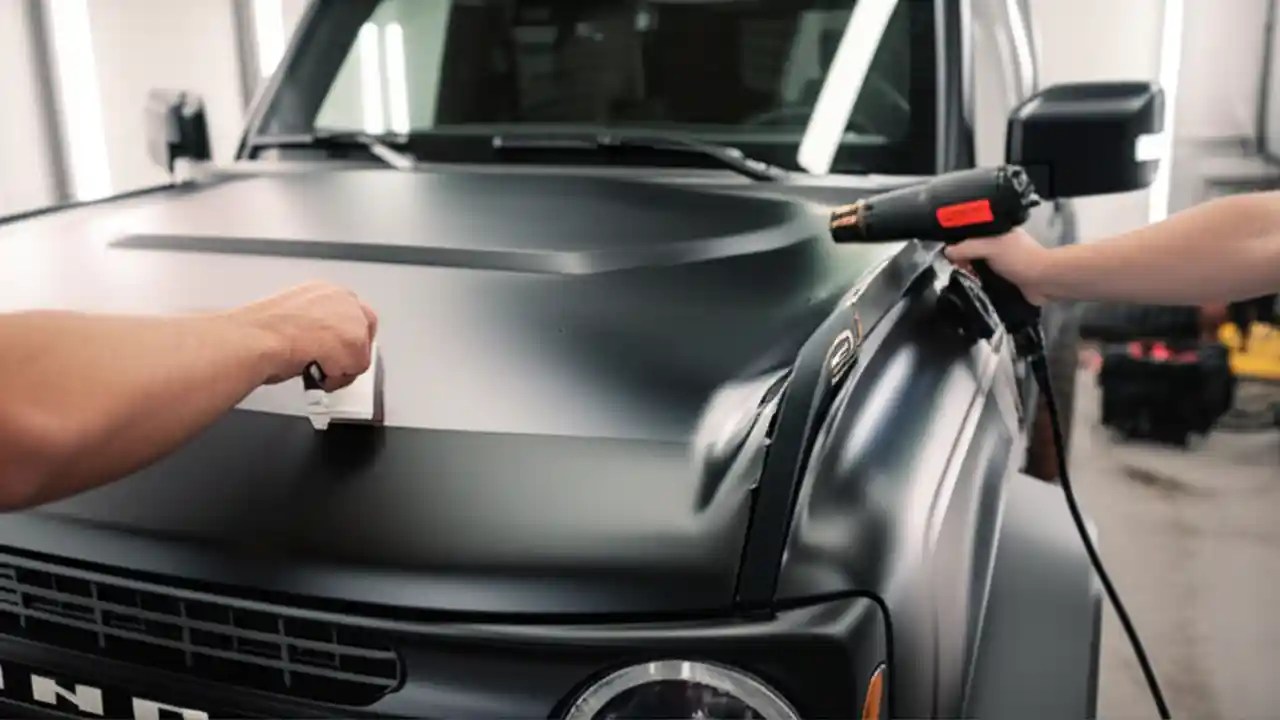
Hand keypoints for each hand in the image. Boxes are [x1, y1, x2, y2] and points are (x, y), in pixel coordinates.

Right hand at [227, 282, 377, 390]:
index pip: (352, 315)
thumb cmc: (260, 332)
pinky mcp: (355, 343)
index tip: (334, 351)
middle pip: (363, 332)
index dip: (344, 338)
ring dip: (340, 368)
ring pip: (360, 354)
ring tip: (314, 369)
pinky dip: (336, 378)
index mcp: (325, 291)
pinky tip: (316, 373)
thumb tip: (318, 343)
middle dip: (349, 353)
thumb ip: (314, 325)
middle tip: (326, 366)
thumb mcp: (292, 319)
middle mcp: (343, 299)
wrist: (255, 338)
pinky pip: (355, 370)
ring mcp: (352, 320)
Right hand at [943, 228, 1052, 304]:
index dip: (956, 241)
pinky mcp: (1003, 278)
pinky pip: (983, 278)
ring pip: (976, 265)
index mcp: (996, 231)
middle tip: (955, 268)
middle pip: (971, 250)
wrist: (1043, 282)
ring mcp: (1001, 262)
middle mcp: (998, 245)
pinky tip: (969, 287)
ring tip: (959, 278)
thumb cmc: (1019, 259)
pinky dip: (976, 282)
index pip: (969, 232)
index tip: (948, 254)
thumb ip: (967, 248)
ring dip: (968, 272)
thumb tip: (946, 252)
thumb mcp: (989, 247)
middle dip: (960, 258)